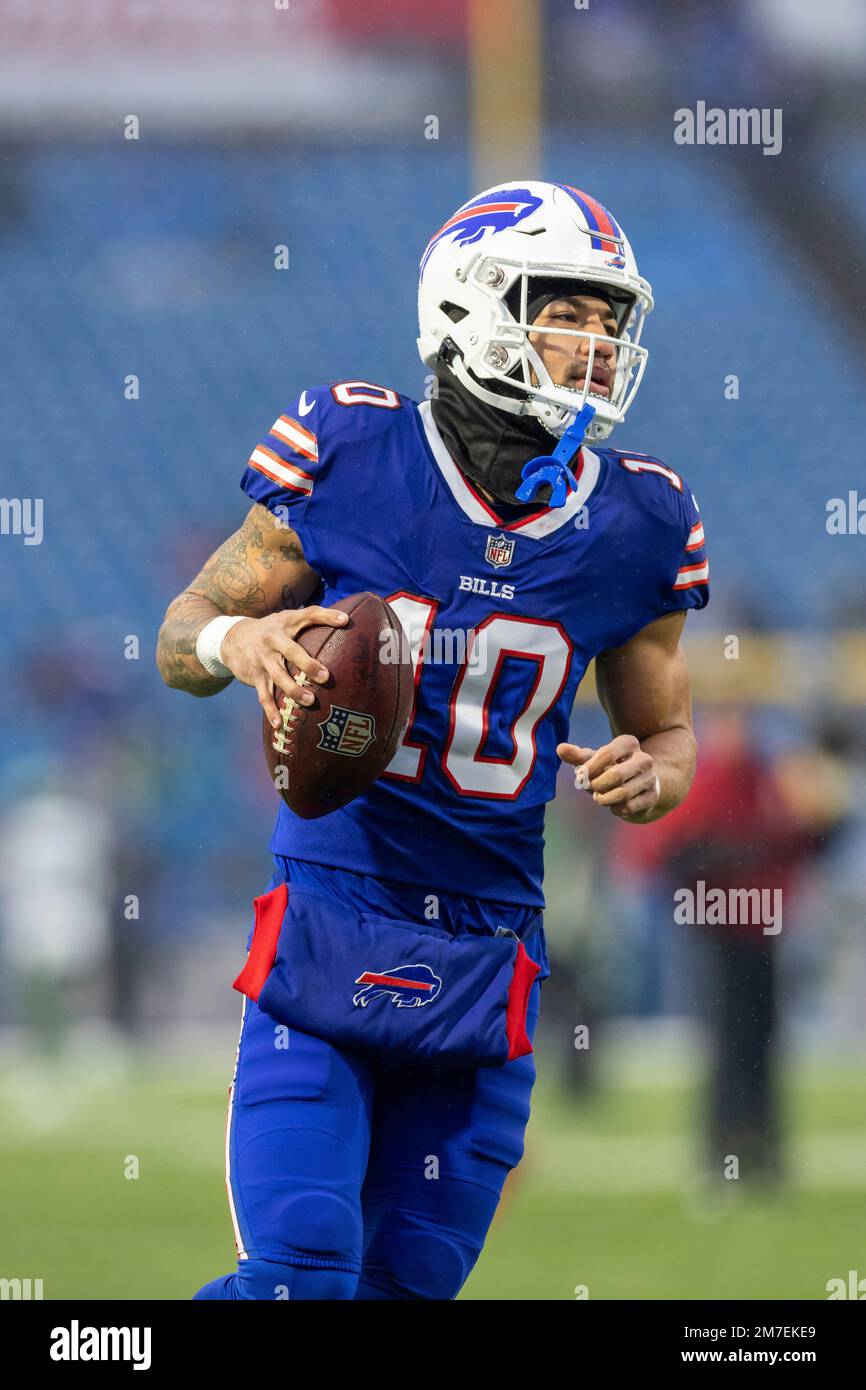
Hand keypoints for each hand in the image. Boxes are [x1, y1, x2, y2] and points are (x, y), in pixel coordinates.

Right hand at [220, 606, 348, 727]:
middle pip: (291, 651)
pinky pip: (264, 695)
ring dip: (293, 690)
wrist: (232, 638)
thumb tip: (346, 619)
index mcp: (286, 624)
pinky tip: (280, 724)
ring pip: (278, 676)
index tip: (345, 620)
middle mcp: (273, 640)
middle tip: (325, 677)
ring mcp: (262, 659)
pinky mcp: (255, 676)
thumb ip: (313, 618)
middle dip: (307, 664)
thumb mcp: (287, 619)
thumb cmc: (271, 629)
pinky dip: (271, 710)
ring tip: (309, 702)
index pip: (308, 615)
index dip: (326, 616)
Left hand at [557, 734, 660, 821]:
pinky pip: (628, 806)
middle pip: (615, 775)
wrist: (637, 785)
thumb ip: (577, 755)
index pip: (606, 754)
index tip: (580, 775)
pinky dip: (615, 808)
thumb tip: (560, 749)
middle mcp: (644, 759)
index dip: (589, 769)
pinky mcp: (652, 796)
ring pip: (623, 793)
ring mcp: (651, 778)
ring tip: (599, 797)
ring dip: (604, 799)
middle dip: (597, 785)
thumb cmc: (609, 768)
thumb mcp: (593, 760)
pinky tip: (613, 805)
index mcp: (628, 743)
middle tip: (591, 787)